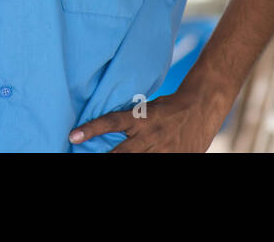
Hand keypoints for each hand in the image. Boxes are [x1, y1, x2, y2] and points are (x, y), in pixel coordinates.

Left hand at [67, 91, 223, 152]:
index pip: (111, 122)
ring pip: (136, 162)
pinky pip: (157, 166)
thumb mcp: (146, 108)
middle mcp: (149, 135)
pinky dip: (148, 166)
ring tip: (102, 162)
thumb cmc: (168, 107)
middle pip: (121, 153)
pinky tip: (143, 162)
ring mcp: (162, 150)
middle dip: (104, 158)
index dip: (92, 129)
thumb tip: (105, 131)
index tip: (73, 136)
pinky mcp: (176, 158)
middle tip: (83, 158)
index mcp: (140, 118)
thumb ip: (129, 121)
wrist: (201, 108)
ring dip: (119, 162)